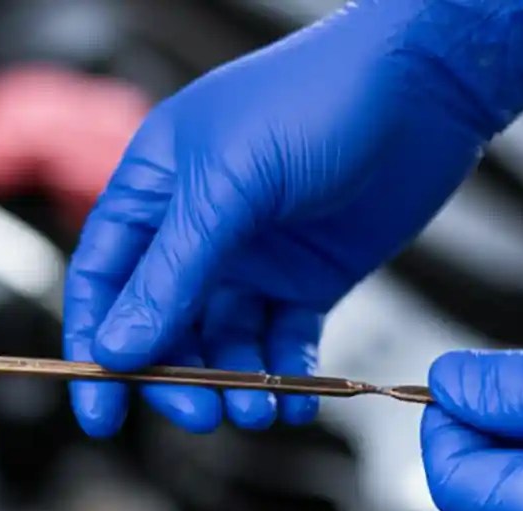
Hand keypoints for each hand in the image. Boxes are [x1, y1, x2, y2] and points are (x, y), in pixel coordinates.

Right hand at [63, 0, 522, 435]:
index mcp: (154, 190)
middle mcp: (194, 229)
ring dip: (231, 382)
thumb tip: (118, 347)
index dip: (94, 344)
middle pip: (159, 324)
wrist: (428, 84)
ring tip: (255, 411)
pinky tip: (290, 399)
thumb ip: (172, 272)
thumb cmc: (318, 97)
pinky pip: (281, 341)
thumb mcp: (229, 184)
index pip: (104, 279)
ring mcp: (250, 257)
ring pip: (220, 341)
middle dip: (174, 375)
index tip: (100, 410)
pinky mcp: (306, 278)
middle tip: (198, 414)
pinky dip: (282, 375)